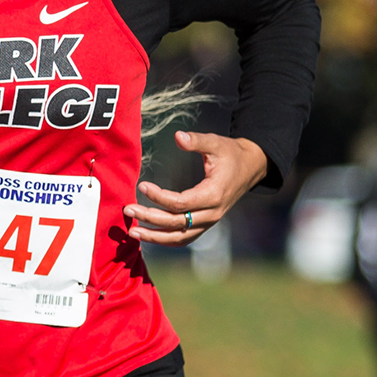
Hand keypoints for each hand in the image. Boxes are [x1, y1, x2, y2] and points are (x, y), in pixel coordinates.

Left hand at [125, 131, 268, 245]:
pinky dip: (165, 240)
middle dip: (150, 218)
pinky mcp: (205, 224)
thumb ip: (197, 141)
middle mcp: (212, 213)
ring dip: (154, 236)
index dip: (159, 197)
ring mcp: (209, 222)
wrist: (249, 168)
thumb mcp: (216, 143)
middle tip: (127, 210)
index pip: (181, 203)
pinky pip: (184, 238)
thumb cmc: (230, 154)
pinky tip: (147, 236)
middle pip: (176, 223)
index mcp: (214, 194)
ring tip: (132, 232)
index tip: (142, 185)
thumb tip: (178, 136)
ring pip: (179, 237)